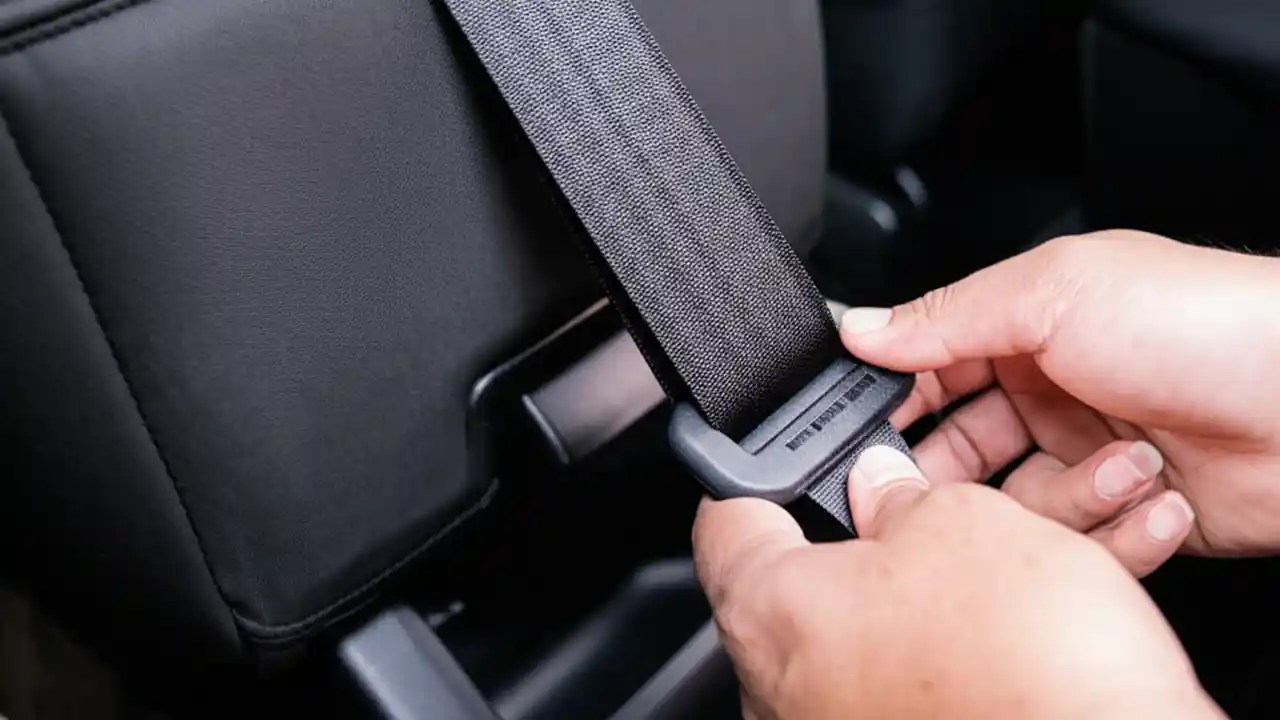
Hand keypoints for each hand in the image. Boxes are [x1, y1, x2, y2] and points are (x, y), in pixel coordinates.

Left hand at [694, 447, 1220, 718]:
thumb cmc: (1030, 664)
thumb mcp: (961, 520)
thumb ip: (898, 491)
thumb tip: (882, 485)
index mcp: (769, 613)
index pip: (724, 518)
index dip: (759, 468)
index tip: (786, 451)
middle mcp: (783, 688)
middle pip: (796, 579)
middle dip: (856, 531)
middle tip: (907, 500)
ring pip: (864, 629)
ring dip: (920, 587)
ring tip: (982, 561)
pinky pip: (908, 679)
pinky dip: (951, 642)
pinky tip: (1006, 622)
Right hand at [841, 231, 1279, 560]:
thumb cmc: (1206, 322)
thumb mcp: (1054, 293)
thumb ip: (945, 315)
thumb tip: (858, 328)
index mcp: (1022, 329)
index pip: (924, 373)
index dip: (891, 407)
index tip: (865, 438)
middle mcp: (1049, 392)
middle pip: (957, 452)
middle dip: (955, 475)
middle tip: (954, 487)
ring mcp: (1088, 455)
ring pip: (1015, 509)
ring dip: (1064, 497)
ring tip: (1121, 463)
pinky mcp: (1127, 513)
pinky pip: (1079, 544)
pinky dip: (1112, 527)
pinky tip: (1154, 492)